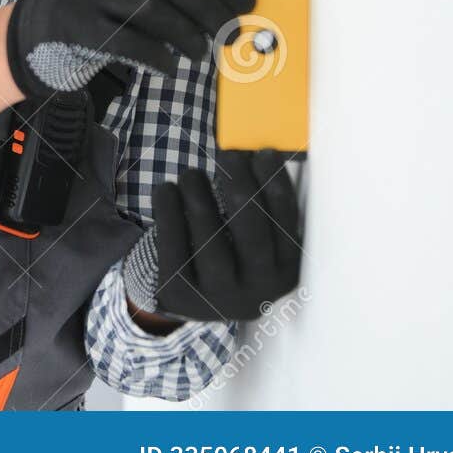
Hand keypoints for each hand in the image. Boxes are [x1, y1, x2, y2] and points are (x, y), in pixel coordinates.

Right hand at [5, 0, 254, 100]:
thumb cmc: (92, 2)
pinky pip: (131, 43)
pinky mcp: (75, 25)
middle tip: (233, 32)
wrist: (33, 30)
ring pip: (155, 12)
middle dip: (211, 11)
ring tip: (203, 52)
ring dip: (188, 37)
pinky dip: (158, 57)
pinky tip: (171, 66)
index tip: (246, 2)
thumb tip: (226, 0)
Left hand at [122, 149, 302, 321]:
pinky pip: (173, 248)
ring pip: (210, 243)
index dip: (276, 186)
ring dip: (200, 200)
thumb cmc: (232, 254)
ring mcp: (218, 297)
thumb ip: (261, 207)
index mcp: (285, 272)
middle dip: (242, 189)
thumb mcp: (256, 242)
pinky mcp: (180, 293)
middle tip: (230, 155)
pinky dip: (169, 214)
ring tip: (191, 173)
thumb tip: (253, 152)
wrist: (196, 300)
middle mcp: (257, 290)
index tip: (264, 152)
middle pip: (252, 234)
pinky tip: (166, 189)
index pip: (286, 225)